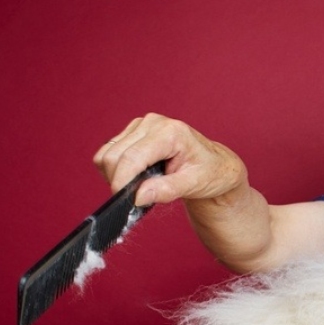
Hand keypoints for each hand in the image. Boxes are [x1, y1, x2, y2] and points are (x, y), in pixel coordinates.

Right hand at [94, 113, 246, 206]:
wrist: (216, 165)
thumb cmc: (210, 173)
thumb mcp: (194, 185)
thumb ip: (166, 190)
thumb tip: (137, 197)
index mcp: (170, 133)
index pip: (132, 157)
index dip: (121, 181)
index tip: (121, 201)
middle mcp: (153, 123)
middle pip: (114, 156)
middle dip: (118, 180)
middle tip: (136, 198)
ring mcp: (141, 125)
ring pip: (107, 154)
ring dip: (115, 175)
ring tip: (141, 186)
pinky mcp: (134, 131)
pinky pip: (109, 152)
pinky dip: (116, 169)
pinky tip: (137, 176)